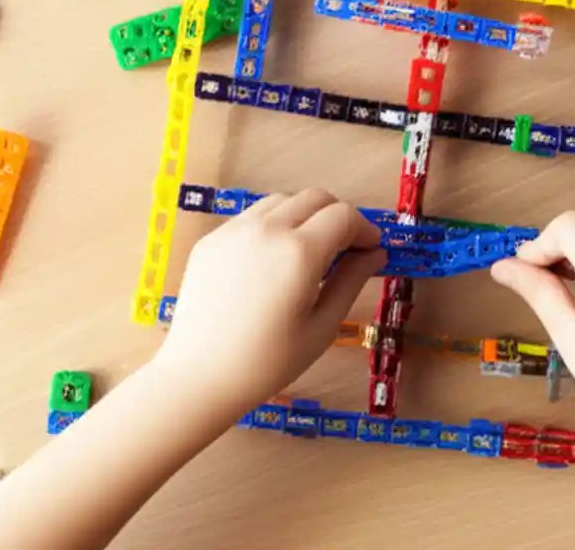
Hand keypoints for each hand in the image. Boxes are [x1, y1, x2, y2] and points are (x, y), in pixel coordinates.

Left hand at [153, 189, 384, 414]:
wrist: (199, 376)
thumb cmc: (268, 363)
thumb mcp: (322, 326)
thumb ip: (351, 281)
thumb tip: (375, 253)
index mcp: (299, 252)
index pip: (343, 216)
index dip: (364, 228)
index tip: (371, 249)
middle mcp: (266, 230)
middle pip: (314, 198)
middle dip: (337, 216)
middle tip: (345, 249)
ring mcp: (234, 231)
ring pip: (282, 201)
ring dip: (304, 216)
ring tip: (307, 253)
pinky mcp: (212, 240)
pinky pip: (251, 218)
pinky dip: (273, 226)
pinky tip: (271, 262)